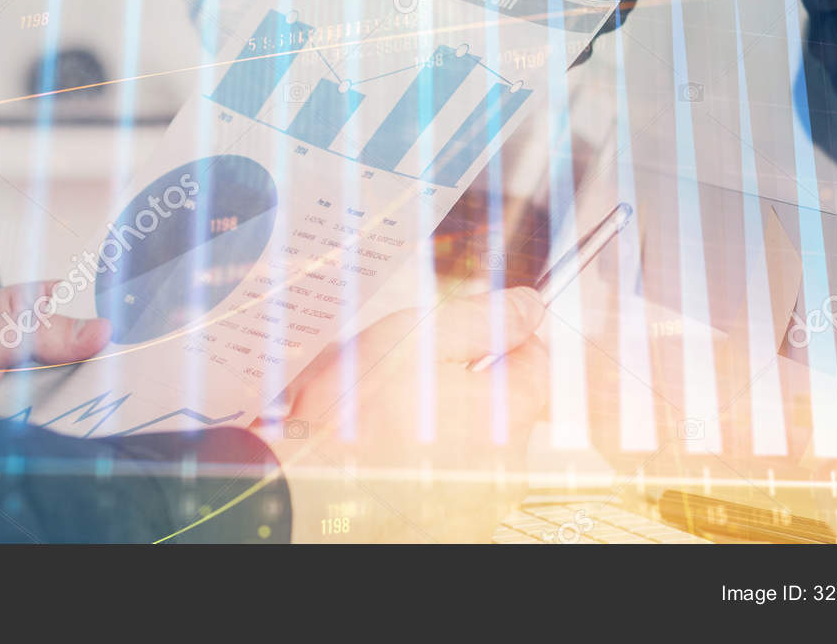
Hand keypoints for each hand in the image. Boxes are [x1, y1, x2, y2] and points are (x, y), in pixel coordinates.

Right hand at [269, 288, 547, 542]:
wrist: (297, 491)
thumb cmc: (348, 414)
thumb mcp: (414, 338)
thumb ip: (482, 318)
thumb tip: (529, 305)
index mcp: (506, 415)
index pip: (539, 362)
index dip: (505, 339)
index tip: (469, 337)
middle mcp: (505, 470)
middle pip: (505, 408)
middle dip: (468, 386)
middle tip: (410, 379)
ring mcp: (478, 506)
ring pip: (476, 448)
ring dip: (445, 429)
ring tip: (388, 421)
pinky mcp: (450, 530)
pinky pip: (452, 486)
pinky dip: (428, 468)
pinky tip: (386, 458)